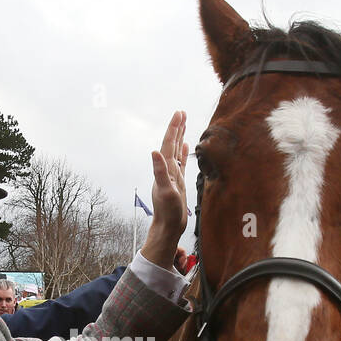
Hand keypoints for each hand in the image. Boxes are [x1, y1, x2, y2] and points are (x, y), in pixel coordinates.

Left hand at [140, 111, 188, 268]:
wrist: (169, 227)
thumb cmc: (168, 212)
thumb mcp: (165, 192)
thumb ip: (159, 172)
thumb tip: (154, 152)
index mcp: (165, 169)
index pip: (169, 144)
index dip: (174, 128)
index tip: (179, 113)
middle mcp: (168, 169)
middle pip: (172, 144)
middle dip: (177, 128)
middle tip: (181, 112)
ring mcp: (173, 175)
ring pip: (177, 151)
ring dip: (180, 137)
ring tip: (183, 124)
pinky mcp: (178, 182)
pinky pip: (181, 162)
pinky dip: (183, 152)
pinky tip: (186, 146)